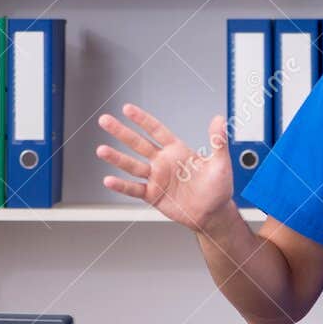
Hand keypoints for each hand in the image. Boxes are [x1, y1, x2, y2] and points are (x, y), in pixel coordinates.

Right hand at [96, 104, 235, 231]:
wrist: (213, 214)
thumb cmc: (218, 188)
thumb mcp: (221, 163)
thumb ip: (218, 141)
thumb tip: (218, 119)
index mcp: (176, 151)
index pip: (156, 130)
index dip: (142, 120)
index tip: (127, 109)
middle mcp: (163, 162)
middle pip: (138, 143)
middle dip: (121, 132)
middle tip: (105, 120)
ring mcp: (156, 178)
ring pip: (132, 165)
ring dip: (117, 158)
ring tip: (101, 150)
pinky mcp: (153, 195)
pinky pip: (134, 189)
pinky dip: (121, 186)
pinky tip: (109, 180)